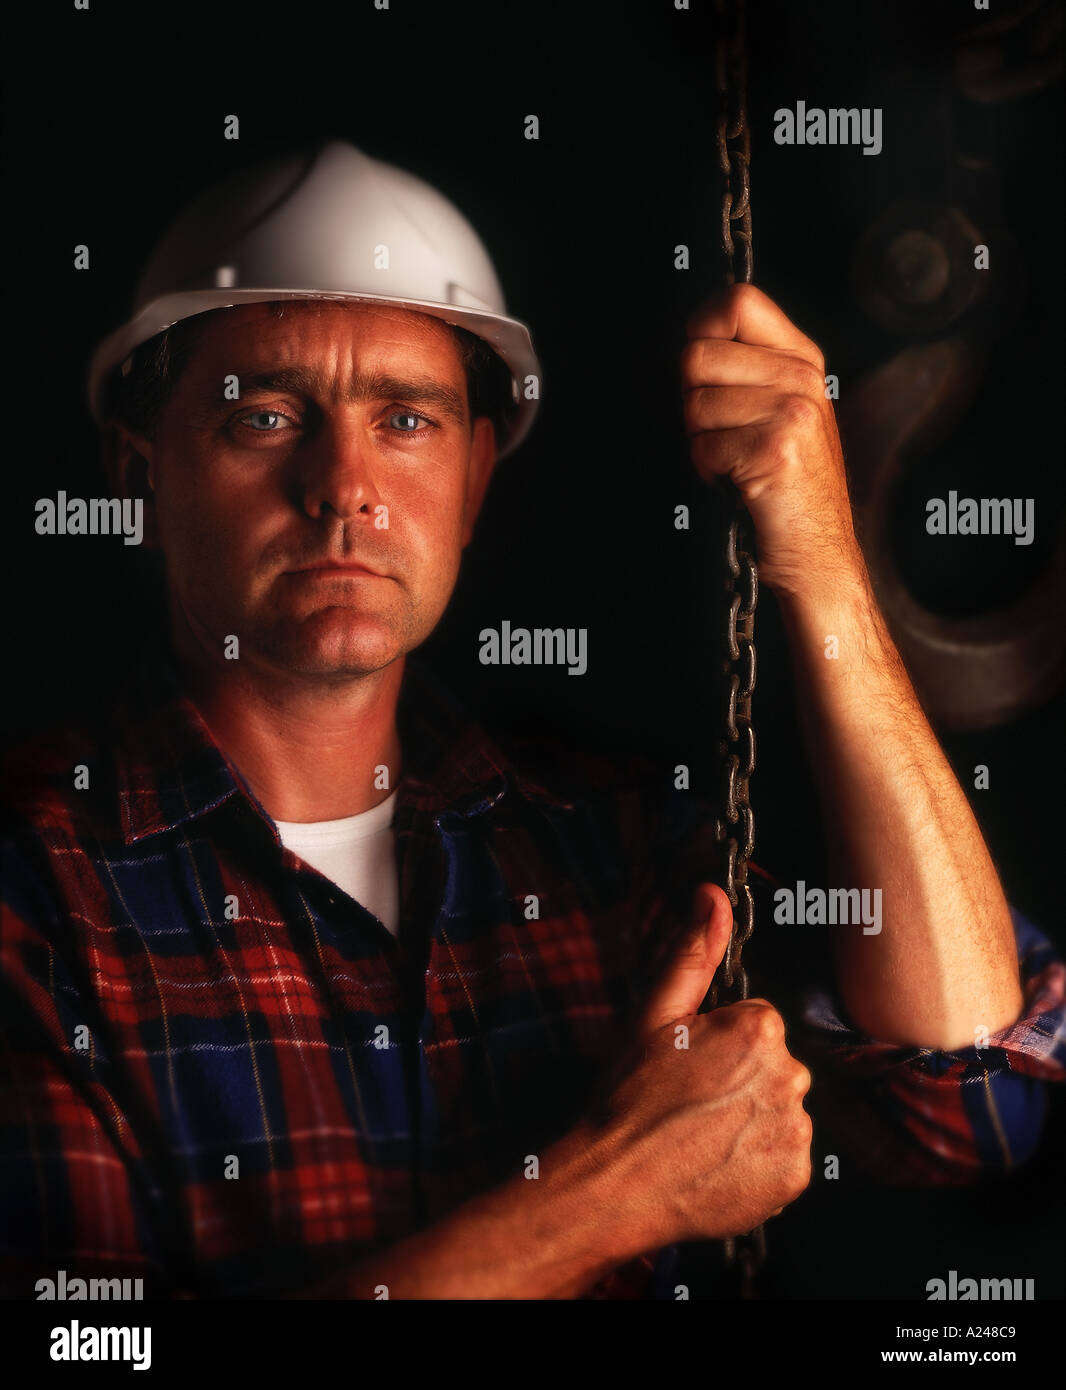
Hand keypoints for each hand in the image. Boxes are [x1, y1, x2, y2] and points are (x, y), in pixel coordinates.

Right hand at [594, 881, 812, 1244]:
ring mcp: (796, 1129)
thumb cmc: (627, 1097)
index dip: (718, 1043)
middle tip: (688, 1104)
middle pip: (773, 1065)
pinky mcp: (796, 1177)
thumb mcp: (652, 1016)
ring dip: (751, 1121)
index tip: (686, 1067)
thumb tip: (712, 894)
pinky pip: (786, 1157)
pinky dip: (761, 1162)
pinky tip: (719, 1165)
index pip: (756, 1023)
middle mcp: (790, 1074)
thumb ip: (692, 952)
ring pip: (780, 1110)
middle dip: (739, 1079)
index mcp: (759, 1028)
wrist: (614, 1185)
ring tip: (699, 1138)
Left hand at [681, 282, 864, 598]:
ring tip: (736, 463)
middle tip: (724, 435)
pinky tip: (739, 484)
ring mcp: (790, 412)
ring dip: (702, 442)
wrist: (819, 556)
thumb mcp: (782, 414)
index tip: (702, 369)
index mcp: (802, 360)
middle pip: (698, 355)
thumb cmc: (790, 491)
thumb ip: (748, 370)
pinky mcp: (774, 449)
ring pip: (694, 404)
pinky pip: (702, 446)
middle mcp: (800, 379)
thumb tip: (691, 341)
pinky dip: (708, 472)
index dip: (701, 330)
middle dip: (693, 401)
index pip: (736, 301)